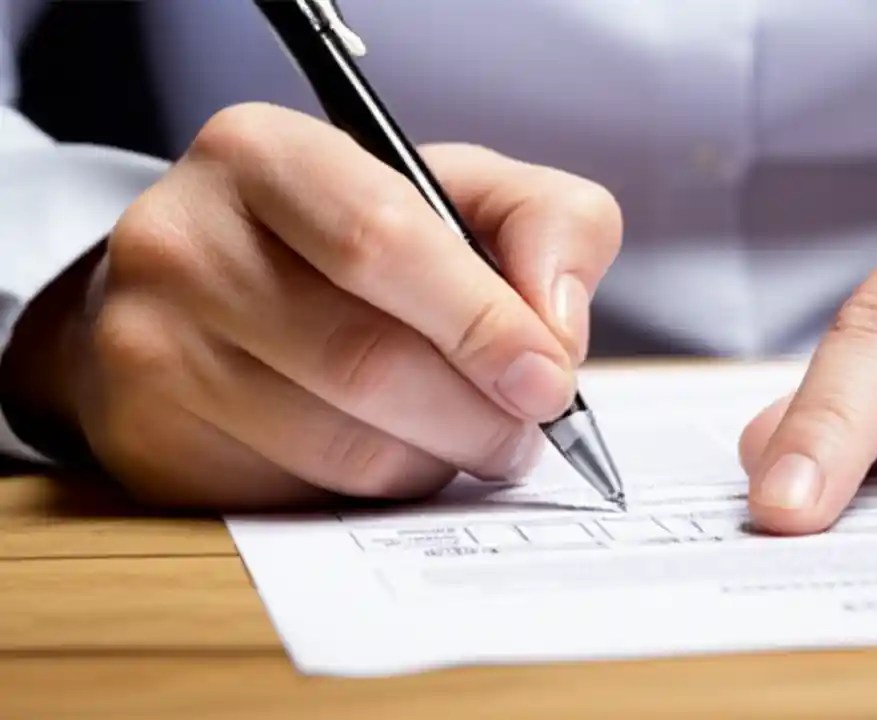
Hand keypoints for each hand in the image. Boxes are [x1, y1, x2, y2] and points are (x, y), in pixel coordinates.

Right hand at [0, 103, 620, 508]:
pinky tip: (392, 453)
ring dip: (436, 460)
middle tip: (526, 432)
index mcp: (263, 154)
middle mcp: (182, 241)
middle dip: (476, 415)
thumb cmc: (351, 239)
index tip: (550, 381)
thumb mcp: (459, 191)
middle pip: (365, 360)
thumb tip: (557, 329)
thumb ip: (547, 223)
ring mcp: (149, 347)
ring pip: (338, 445)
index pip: (381, 240)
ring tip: (466, 439)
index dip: (482, 322)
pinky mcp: (148, 440)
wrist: (201, 291)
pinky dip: (375, 490)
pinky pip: (298, 496)